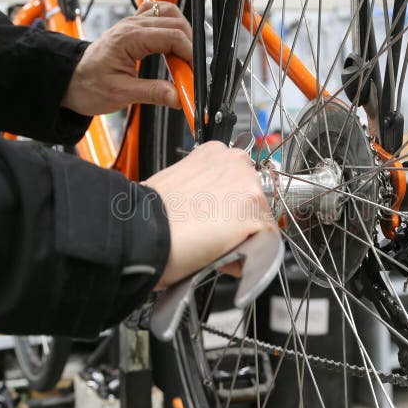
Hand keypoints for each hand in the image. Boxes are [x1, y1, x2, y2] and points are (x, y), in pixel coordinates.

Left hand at [62, 1, 191, 115]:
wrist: (70, 82)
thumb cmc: (87, 86)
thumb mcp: (120, 94)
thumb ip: (152, 93)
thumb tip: (177, 97)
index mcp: (129, 37)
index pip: (172, 36)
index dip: (190, 54)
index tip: (193, 74)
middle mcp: (132, 25)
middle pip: (176, 23)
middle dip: (190, 46)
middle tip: (190, 71)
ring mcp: (133, 24)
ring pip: (170, 15)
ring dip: (183, 34)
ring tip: (183, 59)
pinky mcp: (134, 28)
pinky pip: (159, 16)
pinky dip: (171, 26)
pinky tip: (172, 45)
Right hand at [144, 141, 275, 288]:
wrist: (142, 232)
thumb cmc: (150, 214)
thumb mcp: (178, 183)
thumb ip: (204, 188)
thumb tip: (213, 207)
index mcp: (214, 151)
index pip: (237, 181)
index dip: (227, 205)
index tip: (215, 217)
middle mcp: (235, 161)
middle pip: (253, 197)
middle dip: (239, 219)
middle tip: (213, 234)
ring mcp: (248, 186)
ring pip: (261, 219)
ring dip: (244, 236)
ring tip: (215, 246)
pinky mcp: (255, 214)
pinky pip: (264, 240)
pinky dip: (250, 254)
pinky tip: (223, 255)